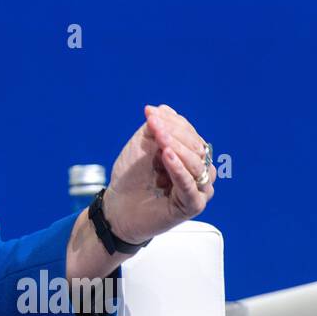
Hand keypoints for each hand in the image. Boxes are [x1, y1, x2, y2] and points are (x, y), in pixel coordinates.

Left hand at [102, 104, 215, 244]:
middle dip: (174, 133)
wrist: (118, 206)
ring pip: (196, 164)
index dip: (172, 122)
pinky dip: (178, 169)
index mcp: (189, 155)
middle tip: (153, 125)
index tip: (150, 113)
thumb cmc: (132, 177)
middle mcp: (198, 171)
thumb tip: (163, 109)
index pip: (190, 133)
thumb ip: (155, 129)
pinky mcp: (193, 205)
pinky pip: (190, 185)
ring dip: (177, 148)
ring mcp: (198, 188)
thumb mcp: (141, 146)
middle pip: (196, 147)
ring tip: (160, 140)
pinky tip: (167, 156)